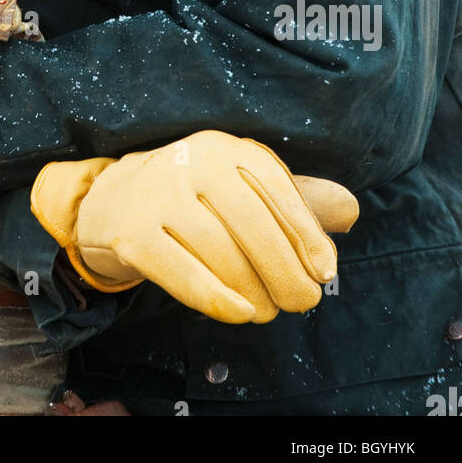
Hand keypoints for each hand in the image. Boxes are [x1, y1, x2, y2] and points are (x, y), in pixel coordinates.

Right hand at [31, 131, 358, 323]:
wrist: (111, 201)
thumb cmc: (194, 198)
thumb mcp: (242, 188)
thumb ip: (295, 199)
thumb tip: (350, 211)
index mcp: (224, 148)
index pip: (274, 186)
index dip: (305, 231)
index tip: (324, 270)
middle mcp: (190, 161)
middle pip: (249, 222)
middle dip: (284, 270)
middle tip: (302, 302)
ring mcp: (156, 195)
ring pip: (218, 250)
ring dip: (253, 290)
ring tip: (268, 310)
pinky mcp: (130, 232)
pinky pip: (180, 271)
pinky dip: (214, 297)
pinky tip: (239, 313)